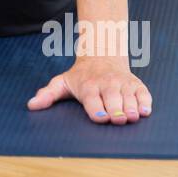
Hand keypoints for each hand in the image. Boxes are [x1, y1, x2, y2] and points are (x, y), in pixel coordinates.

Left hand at [27, 55, 151, 124]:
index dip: (97, 109)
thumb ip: (47, 94)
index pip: (93, 99)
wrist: (102, 57)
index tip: (101, 118)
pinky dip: (146, 102)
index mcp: (88, 86)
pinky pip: (144, 93)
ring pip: (129, 97)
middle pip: (113, 99)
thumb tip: (31, 105)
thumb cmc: (80, 76)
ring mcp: (123, 84)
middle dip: (116, 110)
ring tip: (133, 117)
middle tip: (119, 119)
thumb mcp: (61, 82)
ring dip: (132, 108)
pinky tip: (145, 111)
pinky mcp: (136, 85)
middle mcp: (107, 84)